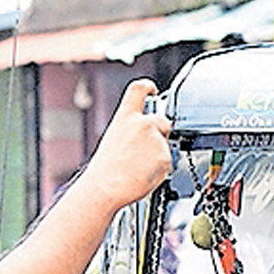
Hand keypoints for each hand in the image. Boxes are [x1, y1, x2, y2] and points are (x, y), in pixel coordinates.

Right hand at [77, 79, 171, 210]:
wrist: (106, 187)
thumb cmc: (105, 170)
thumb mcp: (115, 138)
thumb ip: (132, 130)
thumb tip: (145, 134)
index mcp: (125, 117)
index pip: (139, 89)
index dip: (149, 86)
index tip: (153, 90)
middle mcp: (142, 123)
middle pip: (163, 120)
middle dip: (161, 133)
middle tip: (148, 148)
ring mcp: (156, 139)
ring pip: (165, 144)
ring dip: (158, 154)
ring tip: (139, 167)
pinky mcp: (165, 156)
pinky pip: (168, 160)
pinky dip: (159, 168)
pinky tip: (144, 173)